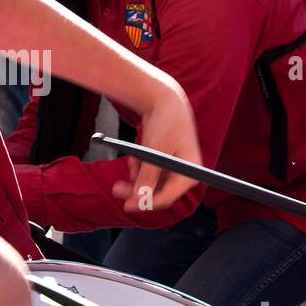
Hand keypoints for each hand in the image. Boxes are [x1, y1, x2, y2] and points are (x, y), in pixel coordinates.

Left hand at [111, 74, 200, 213]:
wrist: (165, 101)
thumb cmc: (166, 122)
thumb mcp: (155, 151)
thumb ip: (148, 177)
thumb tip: (140, 199)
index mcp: (190, 173)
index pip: (169, 196)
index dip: (147, 203)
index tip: (128, 204)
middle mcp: (184, 174)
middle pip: (158, 193)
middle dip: (136, 189)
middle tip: (116, 188)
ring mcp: (174, 170)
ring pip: (151, 184)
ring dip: (137, 176)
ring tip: (131, 160)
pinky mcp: (165, 165)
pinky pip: (149, 175)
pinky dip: (140, 169)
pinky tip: (135, 157)